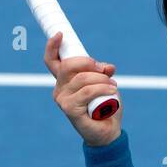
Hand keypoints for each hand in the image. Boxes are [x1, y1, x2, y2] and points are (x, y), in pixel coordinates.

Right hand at [44, 31, 121, 145]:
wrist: (108, 131)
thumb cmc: (104, 106)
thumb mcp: (106, 83)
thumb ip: (103, 72)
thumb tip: (106, 66)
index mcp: (65, 81)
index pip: (53, 62)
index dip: (53, 47)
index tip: (60, 34)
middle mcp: (60, 89)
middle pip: (69, 65)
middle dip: (90, 63)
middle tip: (106, 71)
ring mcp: (62, 99)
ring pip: (82, 78)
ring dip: (102, 79)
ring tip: (113, 85)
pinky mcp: (69, 109)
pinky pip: (87, 91)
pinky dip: (102, 88)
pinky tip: (112, 90)